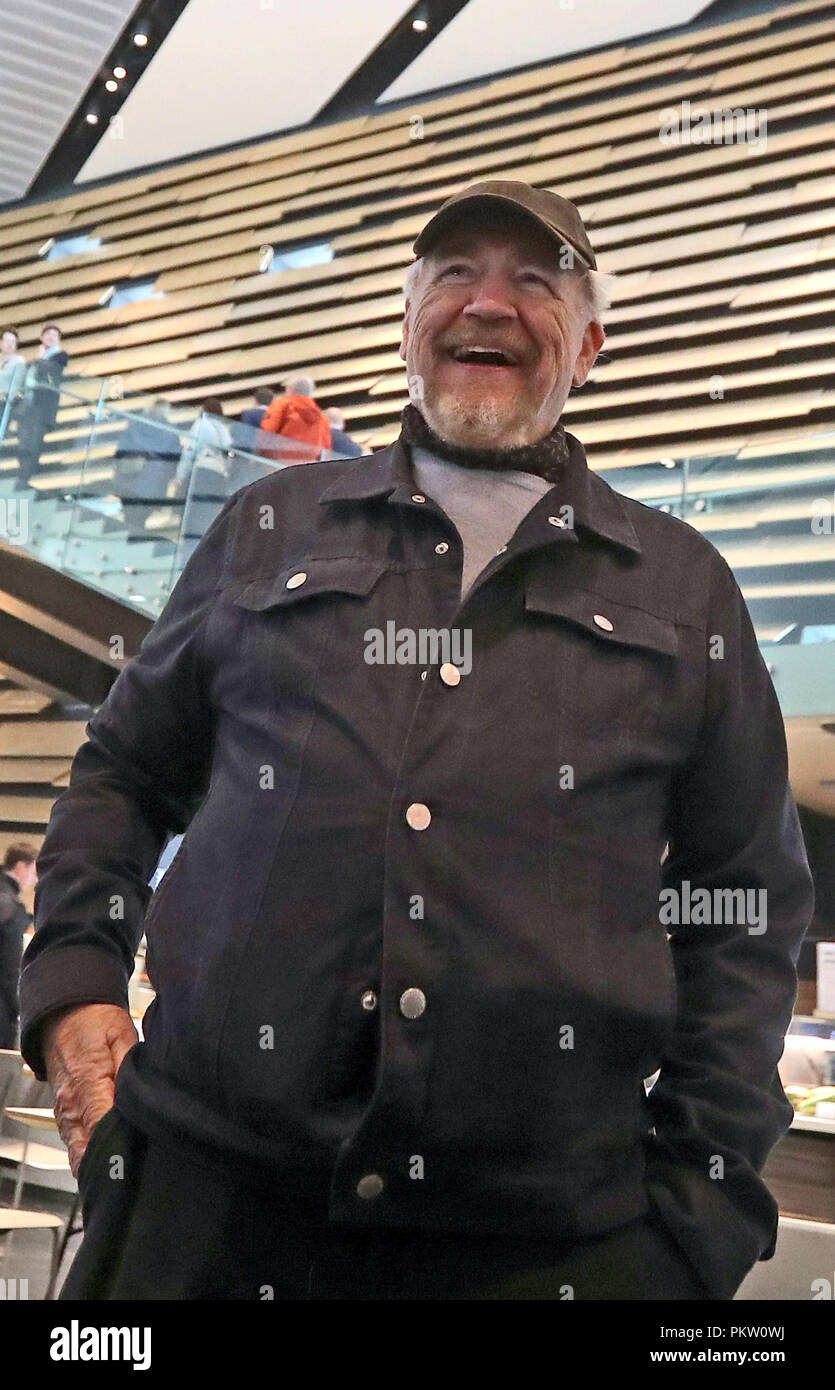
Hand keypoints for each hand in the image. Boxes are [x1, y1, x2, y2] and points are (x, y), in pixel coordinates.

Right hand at [42, 1004, 137, 1177]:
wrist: (65, 1013)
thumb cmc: (95, 1022)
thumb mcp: (121, 1035)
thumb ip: (130, 1068)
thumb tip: (141, 1098)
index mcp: (88, 1084)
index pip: (103, 1129)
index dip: (123, 1146)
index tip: (142, 1155)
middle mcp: (71, 1105)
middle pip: (89, 1150)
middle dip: (113, 1160)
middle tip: (140, 1164)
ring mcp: (64, 1113)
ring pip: (80, 1152)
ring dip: (101, 1158)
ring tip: (129, 1161)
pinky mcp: (63, 1115)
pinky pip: (75, 1144)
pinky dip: (90, 1151)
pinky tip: (112, 1151)